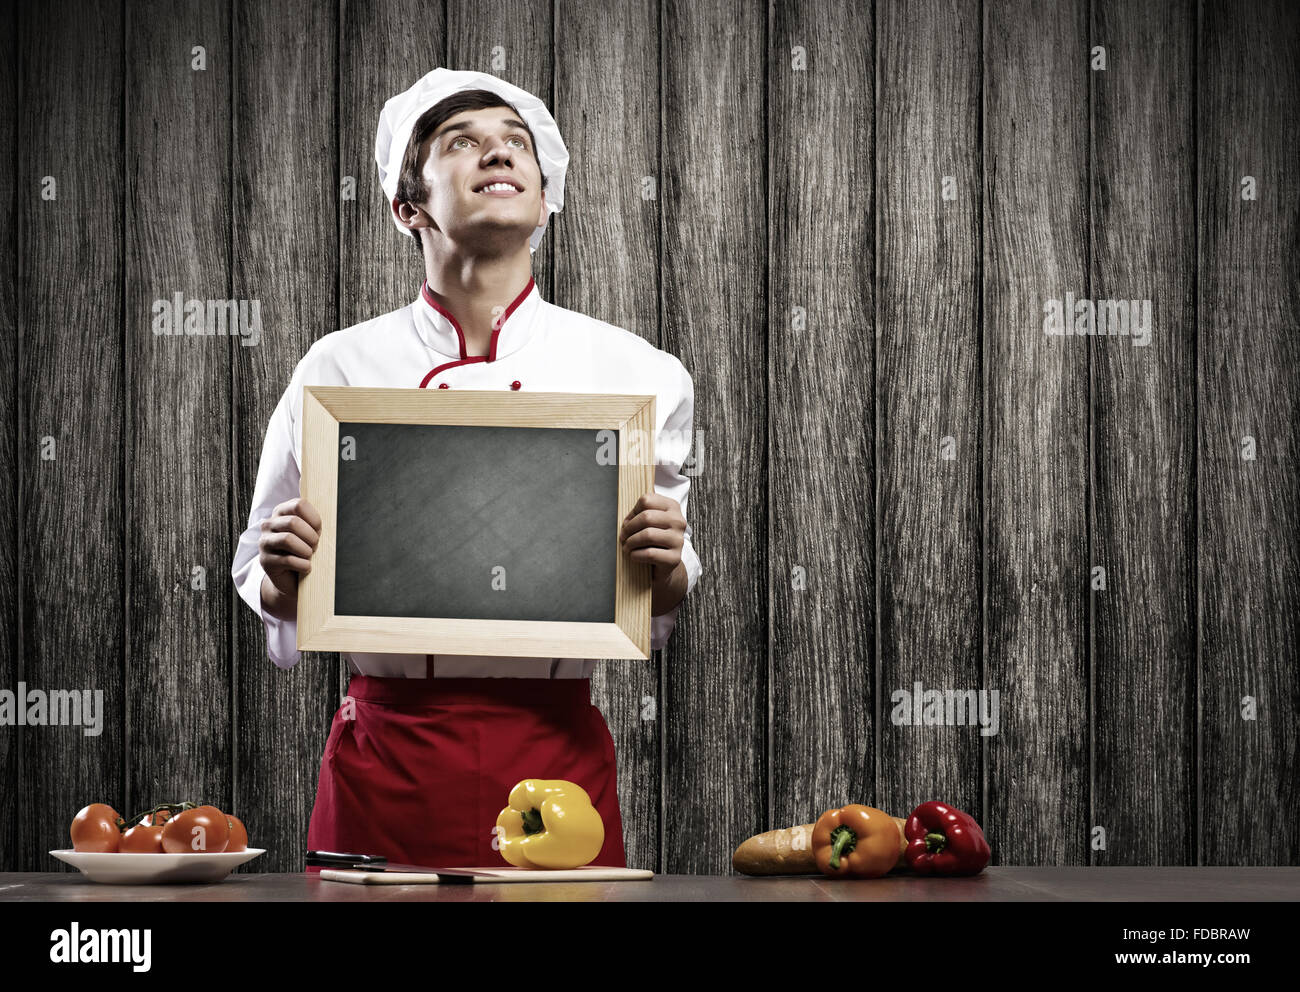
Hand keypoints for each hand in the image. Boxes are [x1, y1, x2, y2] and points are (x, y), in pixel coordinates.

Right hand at [258, 497, 320, 617]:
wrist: (292, 579)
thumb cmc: (304, 552)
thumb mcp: (310, 534)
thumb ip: (315, 523)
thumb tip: (332, 514)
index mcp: (281, 512)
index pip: (298, 504)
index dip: (314, 519)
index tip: (319, 530)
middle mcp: (269, 525)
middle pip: (292, 522)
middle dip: (310, 536)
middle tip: (316, 546)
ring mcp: (264, 543)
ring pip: (287, 539)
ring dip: (305, 550)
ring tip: (309, 556)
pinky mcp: (265, 561)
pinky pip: (288, 560)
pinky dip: (303, 565)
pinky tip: (306, 568)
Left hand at [618, 492, 686, 601]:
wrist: (665, 564)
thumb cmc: (653, 540)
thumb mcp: (648, 523)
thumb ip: (639, 515)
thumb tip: (627, 523)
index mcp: (672, 507)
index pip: (647, 500)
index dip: (632, 512)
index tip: (628, 523)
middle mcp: (678, 521)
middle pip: (646, 517)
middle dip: (629, 528)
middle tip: (623, 537)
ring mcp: (678, 540)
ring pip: (648, 535)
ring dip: (631, 542)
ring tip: (627, 547)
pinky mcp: (674, 558)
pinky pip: (650, 553)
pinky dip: (636, 555)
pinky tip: (633, 556)